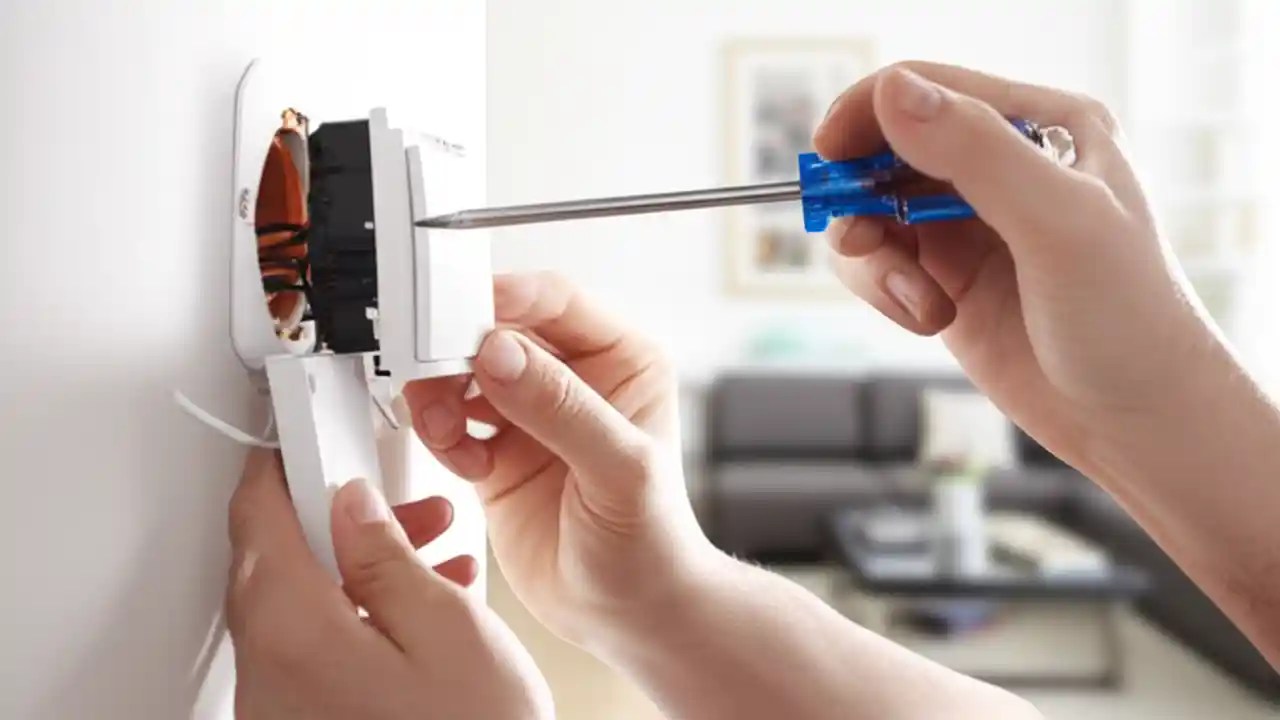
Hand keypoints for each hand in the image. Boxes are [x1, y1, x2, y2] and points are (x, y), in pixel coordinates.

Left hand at [225, 449, 551, 718]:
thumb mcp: (447, 629)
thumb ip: (386, 554)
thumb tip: (351, 503)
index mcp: (294, 633)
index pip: (258, 516)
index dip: (282, 462)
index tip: (304, 433)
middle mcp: (269, 675)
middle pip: (276, 560)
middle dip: (337, 517)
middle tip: (391, 502)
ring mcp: (280, 708)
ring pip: (300, 605)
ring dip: (356, 566)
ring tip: (430, 554)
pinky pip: (314, 650)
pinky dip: (357, 617)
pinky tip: (420, 611)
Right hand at [403, 273, 716, 646]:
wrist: (630, 616)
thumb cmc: (653, 543)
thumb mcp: (620, 469)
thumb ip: (561, 408)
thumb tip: (499, 355)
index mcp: (621, 359)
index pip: (555, 301)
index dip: (505, 300)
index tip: (461, 316)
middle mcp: (574, 378)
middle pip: (497, 331)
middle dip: (459, 351)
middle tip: (435, 375)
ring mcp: (530, 415)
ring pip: (464, 372)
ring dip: (442, 395)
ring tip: (449, 432)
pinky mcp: (495, 452)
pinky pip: (449, 421)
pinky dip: (443, 436)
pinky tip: (469, 465)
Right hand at [813, 62, 1228, 471]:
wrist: (1137, 421)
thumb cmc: (1128, 318)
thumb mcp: (1058, 223)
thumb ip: (977, 153)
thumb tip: (892, 91)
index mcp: (1047, 127)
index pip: (934, 89)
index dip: (870, 112)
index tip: (830, 157)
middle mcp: (1005, 166)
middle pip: (890, 148)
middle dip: (863, 193)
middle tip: (858, 238)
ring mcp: (972, 224)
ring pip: (875, 210)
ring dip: (875, 256)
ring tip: (914, 300)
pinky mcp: (947, 278)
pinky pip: (882, 263)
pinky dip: (886, 290)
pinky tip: (930, 319)